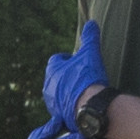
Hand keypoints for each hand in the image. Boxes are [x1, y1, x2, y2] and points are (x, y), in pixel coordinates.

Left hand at [41, 16, 107, 138]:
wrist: (88, 106)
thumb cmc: (87, 78)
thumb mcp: (90, 53)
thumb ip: (90, 38)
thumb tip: (92, 23)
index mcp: (52, 70)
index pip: (57, 59)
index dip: (68, 59)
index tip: (79, 61)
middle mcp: (47, 86)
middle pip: (57, 77)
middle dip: (68, 75)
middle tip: (82, 76)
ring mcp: (51, 102)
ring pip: (59, 93)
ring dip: (69, 91)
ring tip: (84, 91)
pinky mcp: (58, 115)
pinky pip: (63, 107)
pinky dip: (71, 104)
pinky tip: (83, 104)